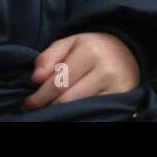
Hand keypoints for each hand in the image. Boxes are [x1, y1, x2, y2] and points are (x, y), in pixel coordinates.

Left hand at [23, 32, 139, 110]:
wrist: (128, 51)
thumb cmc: (93, 48)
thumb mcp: (70, 43)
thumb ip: (48, 57)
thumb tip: (36, 78)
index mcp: (90, 51)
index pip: (57, 83)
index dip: (38, 97)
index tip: (28, 103)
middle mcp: (105, 69)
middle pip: (67, 99)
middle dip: (48, 106)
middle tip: (38, 109)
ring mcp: (117, 87)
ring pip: (79, 109)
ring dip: (62, 112)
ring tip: (53, 108)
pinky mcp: (123, 99)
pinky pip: (94, 113)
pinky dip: (79, 113)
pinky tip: (72, 110)